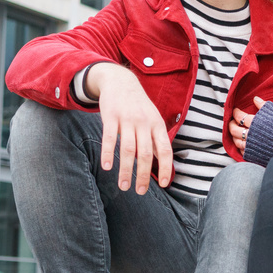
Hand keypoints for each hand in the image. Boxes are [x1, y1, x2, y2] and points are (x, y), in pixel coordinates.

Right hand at [87, 63, 172, 193]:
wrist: (121, 81)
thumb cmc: (139, 106)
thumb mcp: (153, 119)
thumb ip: (156, 139)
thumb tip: (163, 163)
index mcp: (157, 125)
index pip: (165, 150)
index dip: (165, 167)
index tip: (163, 184)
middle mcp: (144, 123)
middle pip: (146, 153)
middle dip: (143, 175)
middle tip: (139, 191)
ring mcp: (127, 119)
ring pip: (128, 149)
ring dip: (125, 170)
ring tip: (124, 186)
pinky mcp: (111, 116)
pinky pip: (109, 138)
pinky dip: (109, 154)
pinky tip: (107, 167)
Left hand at [229, 97, 264, 155]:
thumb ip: (264, 106)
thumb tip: (255, 98)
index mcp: (256, 123)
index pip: (241, 117)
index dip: (236, 113)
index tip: (235, 111)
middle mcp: (252, 135)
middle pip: (235, 130)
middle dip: (231, 125)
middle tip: (231, 121)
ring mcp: (252, 146)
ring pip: (237, 142)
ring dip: (234, 137)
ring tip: (235, 132)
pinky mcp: (255, 156)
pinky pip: (243, 152)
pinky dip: (241, 147)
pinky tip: (242, 143)